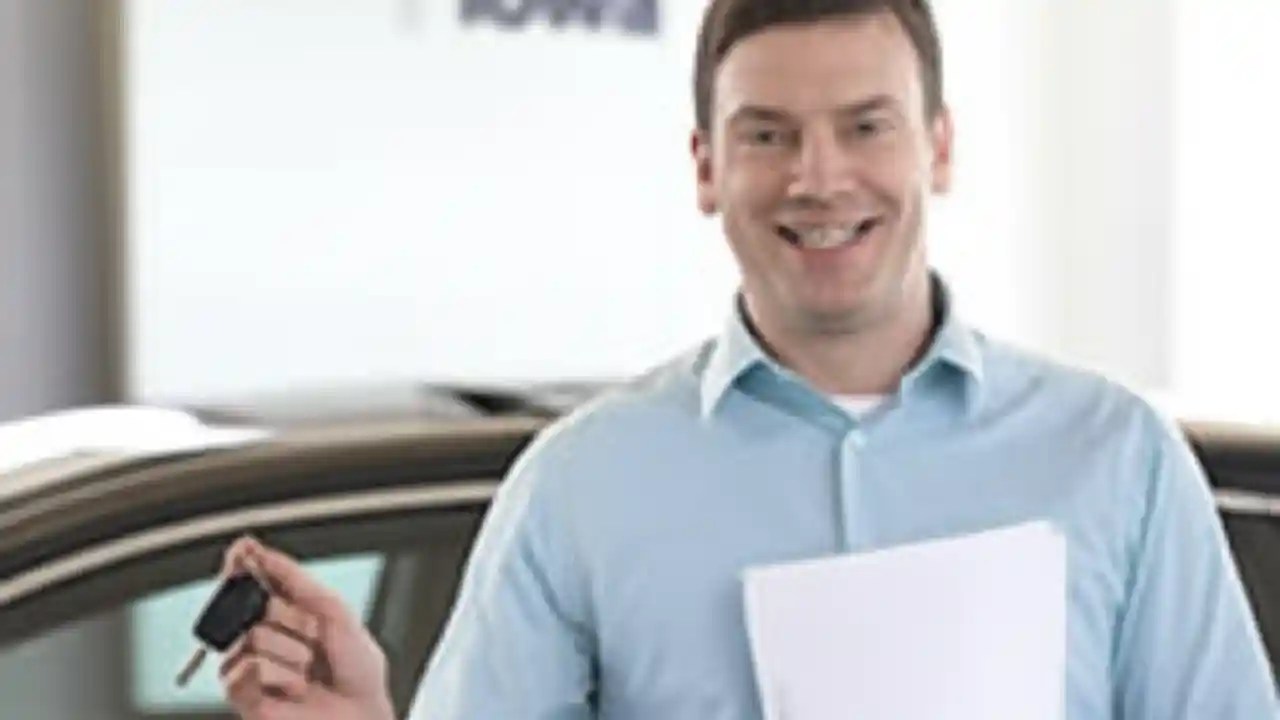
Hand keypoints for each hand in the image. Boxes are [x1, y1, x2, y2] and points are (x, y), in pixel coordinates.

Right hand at [217, 536, 395, 719]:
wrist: (360, 714)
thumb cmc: (357, 670)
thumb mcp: (335, 611)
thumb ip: (295, 580)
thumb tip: (262, 554)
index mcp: (287, 610)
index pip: (254, 578)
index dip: (244, 562)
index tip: (243, 549)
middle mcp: (265, 634)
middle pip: (252, 603)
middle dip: (293, 618)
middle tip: (314, 639)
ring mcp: (252, 662)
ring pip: (253, 636)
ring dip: (292, 653)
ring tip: (307, 671)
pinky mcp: (243, 693)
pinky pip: (245, 668)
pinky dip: (278, 676)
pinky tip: (292, 688)